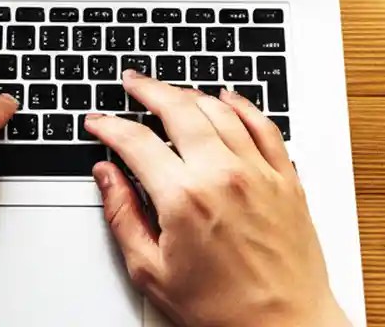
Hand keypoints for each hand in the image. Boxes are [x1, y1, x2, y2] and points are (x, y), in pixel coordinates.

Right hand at [85, 72, 348, 326]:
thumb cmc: (223, 311)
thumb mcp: (152, 272)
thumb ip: (123, 216)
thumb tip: (107, 177)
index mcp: (184, 198)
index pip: (135, 142)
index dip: (110, 126)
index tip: (99, 123)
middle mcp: (222, 175)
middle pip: (179, 108)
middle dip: (148, 89)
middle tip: (133, 82)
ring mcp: (258, 173)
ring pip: (221, 109)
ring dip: (191, 93)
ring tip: (172, 91)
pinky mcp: (286, 179)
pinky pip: (264, 125)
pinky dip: (243, 105)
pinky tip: (229, 98)